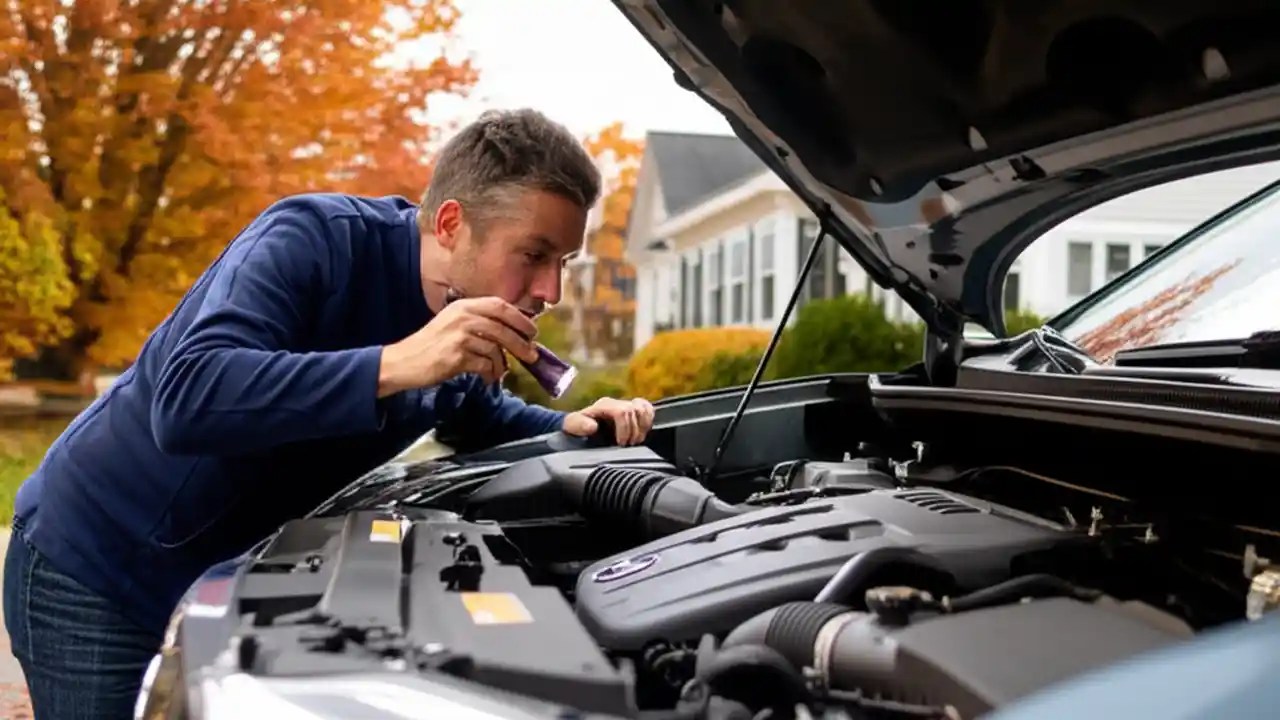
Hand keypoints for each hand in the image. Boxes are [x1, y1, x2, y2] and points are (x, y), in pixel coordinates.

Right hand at [378, 297, 538, 396]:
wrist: (405, 361)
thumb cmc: (431, 345)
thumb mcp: (453, 324)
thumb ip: (479, 322)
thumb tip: (513, 333)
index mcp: (463, 306)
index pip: (500, 305)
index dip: (520, 318)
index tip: (532, 331)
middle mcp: (463, 317)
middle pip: (504, 327)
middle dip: (522, 343)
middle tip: (531, 355)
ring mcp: (460, 336)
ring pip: (496, 349)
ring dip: (502, 364)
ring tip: (499, 372)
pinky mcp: (457, 356)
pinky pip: (485, 364)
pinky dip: (490, 373)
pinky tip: (487, 377)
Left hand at [563, 397, 655, 445]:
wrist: (580, 424)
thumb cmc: (576, 425)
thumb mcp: (572, 425)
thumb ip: (579, 425)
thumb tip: (592, 427)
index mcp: (603, 405)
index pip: (622, 412)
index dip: (625, 429)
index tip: (621, 444)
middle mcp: (616, 402)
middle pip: (634, 411)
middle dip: (633, 431)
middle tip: (627, 445)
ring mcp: (625, 404)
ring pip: (643, 408)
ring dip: (642, 427)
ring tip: (635, 440)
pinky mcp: (633, 409)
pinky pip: (647, 408)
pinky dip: (648, 419)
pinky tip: (642, 430)